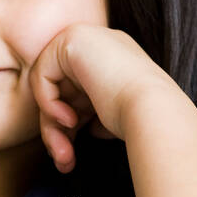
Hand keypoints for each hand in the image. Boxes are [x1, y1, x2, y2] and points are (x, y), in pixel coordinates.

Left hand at [28, 24, 175, 172]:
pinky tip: (69, 120)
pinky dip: (48, 102)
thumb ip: (93, 114)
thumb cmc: (140, 120)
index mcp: (113, 59)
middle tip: (62, 159)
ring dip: (51, 126)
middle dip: (56, 129)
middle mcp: (100, 43)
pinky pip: (42, 74)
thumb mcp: (110, 116)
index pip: (75, 92)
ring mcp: (86, 37)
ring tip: (62, 155)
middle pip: (59, 90)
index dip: (68, 123)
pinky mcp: (73, 39)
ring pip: (48, 87)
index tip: (71, 151)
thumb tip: (87, 126)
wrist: (154, 111)